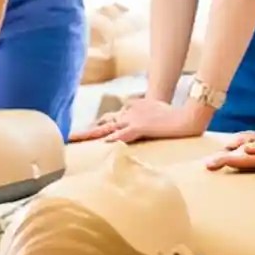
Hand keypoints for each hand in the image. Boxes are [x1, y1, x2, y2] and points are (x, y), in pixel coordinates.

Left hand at [69, 98, 208, 143]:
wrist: (186, 115)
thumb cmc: (173, 115)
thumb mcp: (154, 111)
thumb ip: (142, 112)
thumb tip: (133, 123)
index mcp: (131, 111)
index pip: (109, 120)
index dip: (95, 128)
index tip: (81, 136)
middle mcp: (129, 113)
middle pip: (102, 123)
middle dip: (85, 131)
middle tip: (68, 137)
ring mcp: (134, 119)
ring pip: (107, 128)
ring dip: (89, 134)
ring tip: (74, 139)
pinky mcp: (142, 126)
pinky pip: (124, 133)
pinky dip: (114, 138)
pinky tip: (103, 144)